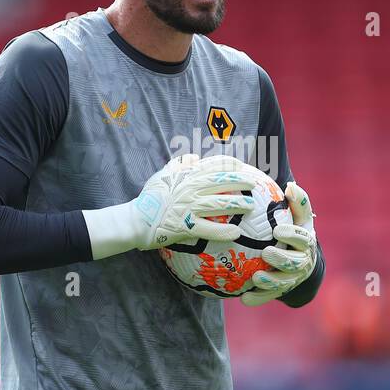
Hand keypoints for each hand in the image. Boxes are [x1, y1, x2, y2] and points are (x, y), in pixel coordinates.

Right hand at [130, 153, 259, 249]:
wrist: (135, 220)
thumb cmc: (150, 197)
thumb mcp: (162, 175)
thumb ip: (179, 164)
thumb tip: (194, 156)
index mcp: (186, 176)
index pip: (212, 165)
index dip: (228, 164)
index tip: (241, 165)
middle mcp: (190, 189)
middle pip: (221, 182)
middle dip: (240, 181)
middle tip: (253, 184)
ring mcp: (189, 207)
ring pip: (219, 203)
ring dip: (237, 204)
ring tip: (250, 206)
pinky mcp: (186, 226)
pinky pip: (209, 229)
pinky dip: (223, 231)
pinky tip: (236, 232)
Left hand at [241, 180, 317, 305]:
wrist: (300, 261)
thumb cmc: (294, 231)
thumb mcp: (298, 216)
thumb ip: (297, 202)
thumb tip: (291, 185)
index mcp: (306, 243)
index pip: (302, 239)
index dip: (292, 235)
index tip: (278, 230)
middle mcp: (302, 262)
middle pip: (294, 263)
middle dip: (281, 259)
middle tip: (266, 253)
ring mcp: (292, 279)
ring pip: (283, 283)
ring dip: (270, 281)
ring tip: (256, 277)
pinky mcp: (281, 291)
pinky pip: (269, 297)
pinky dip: (258, 298)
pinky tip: (244, 299)